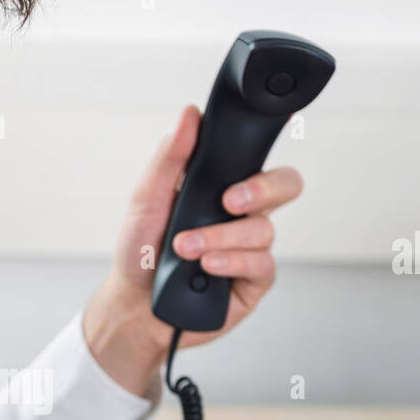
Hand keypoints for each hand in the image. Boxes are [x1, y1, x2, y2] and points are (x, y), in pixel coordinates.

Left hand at [83, 105, 303, 395]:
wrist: (134, 304)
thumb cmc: (140, 252)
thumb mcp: (146, 200)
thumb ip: (170, 158)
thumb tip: (189, 115)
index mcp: (221, 188)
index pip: (257, 159)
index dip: (263, 149)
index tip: (251, 143)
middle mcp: (242, 215)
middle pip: (286, 185)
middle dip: (263, 188)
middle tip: (229, 201)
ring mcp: (251, 248)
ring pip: (263, 229)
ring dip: (221, 237)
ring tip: (186, 249)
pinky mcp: (253, 281)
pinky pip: (261, 263)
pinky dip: (231, 261)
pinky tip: (208, 266)